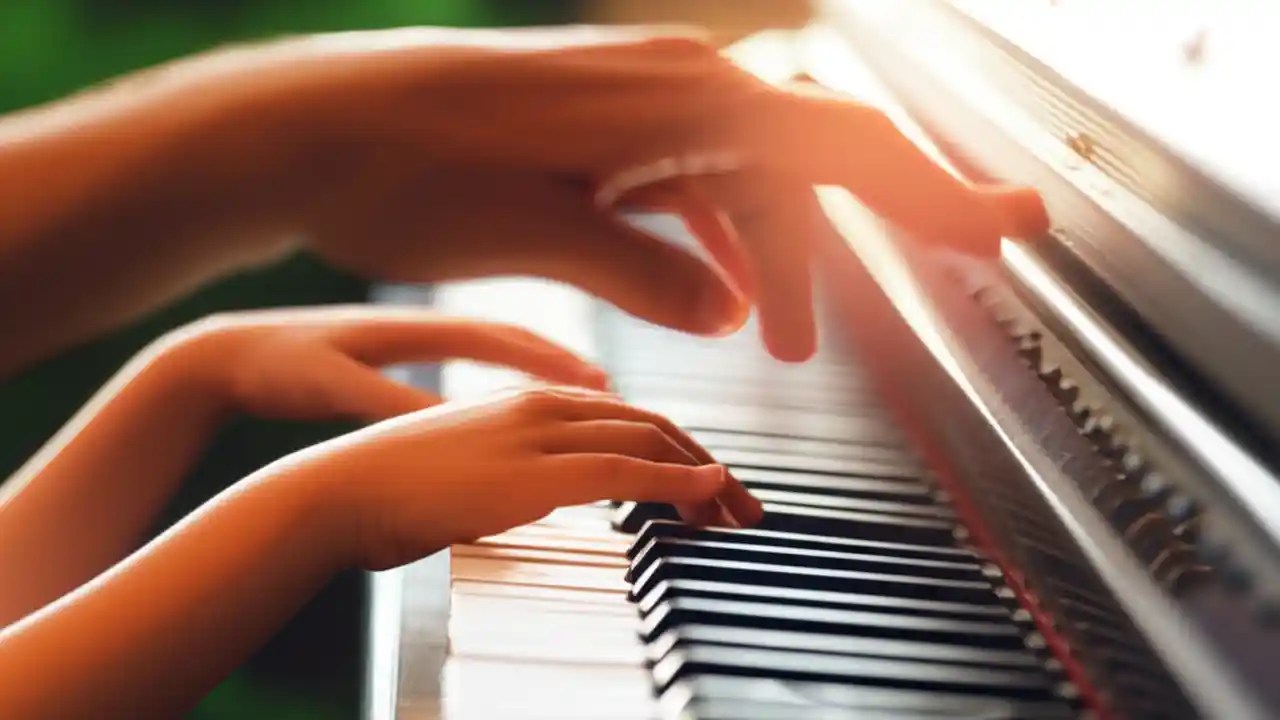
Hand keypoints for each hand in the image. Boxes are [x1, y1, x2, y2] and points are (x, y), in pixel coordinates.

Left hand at [157, 305, 610, 421]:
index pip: (502, 337)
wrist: (218, 354)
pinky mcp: (392, 353)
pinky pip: (463, 360)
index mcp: (413, 326)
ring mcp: (408, 335)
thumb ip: (396, 404)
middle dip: (561, 361)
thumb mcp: (338, 387)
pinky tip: (506, 400)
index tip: (600, 383)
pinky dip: (497, 376)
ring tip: (577, 393)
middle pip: (511, 337)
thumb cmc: (276, 365)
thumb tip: (458, 423)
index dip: (554, 360)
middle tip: (610, 388)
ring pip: (490, 348)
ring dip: (535, 368)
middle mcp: (420, 323)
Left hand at [201, 27, 1045, 360]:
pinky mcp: (604, 122)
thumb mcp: (543, 234)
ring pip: (750, 176)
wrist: (315, 126)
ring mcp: (640, 100)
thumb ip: (652, 270)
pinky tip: (717, 285)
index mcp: (678, 103)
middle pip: (813, 158)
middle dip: (867, 230)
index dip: (939, 188)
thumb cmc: (411, 172)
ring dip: (778, 253)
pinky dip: (718, 231)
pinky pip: (695, 175)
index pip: (845, 143)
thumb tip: (728, 310)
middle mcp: (672, 85)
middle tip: (930, 281)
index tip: (1016, 223)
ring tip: (784, 336)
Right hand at [277, 387, 764, 569]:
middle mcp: (540, 406)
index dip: (675, 447)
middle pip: (649, 424)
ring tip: (735, 510)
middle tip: (741, 501)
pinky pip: (626, 471)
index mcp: (526, 402)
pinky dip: (677, 480)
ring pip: (648, 441)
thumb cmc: (388, 491)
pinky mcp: (532, 473)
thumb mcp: (466, 473)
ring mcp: (537, 434)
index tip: (708, 482)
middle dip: (704, 461)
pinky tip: (707, 492)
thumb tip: (540, 497)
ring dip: (703, 476)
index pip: (623, 417)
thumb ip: (511, 474)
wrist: (333, 494)